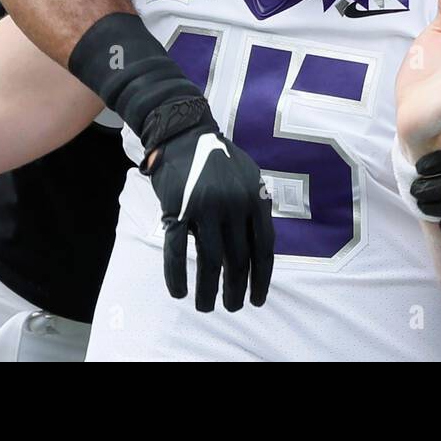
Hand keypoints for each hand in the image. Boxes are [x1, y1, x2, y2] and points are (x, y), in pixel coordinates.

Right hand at [144, 102, 274, 312]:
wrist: (182, 133)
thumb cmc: (217, 158)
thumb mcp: (249, 177)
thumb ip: (256, 208)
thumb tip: (260, 248)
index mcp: (255, 199)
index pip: (263, 249)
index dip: (261, 279)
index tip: (257, 300)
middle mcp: (234, 205)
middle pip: (238, 259)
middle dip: (236, 289)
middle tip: (231, 307)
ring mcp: (205, 208)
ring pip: (210, 261)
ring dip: (209, 290)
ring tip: (206, 306)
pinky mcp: (177, 210)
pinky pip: (177, 252)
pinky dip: (177, 276)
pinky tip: (179, 292)